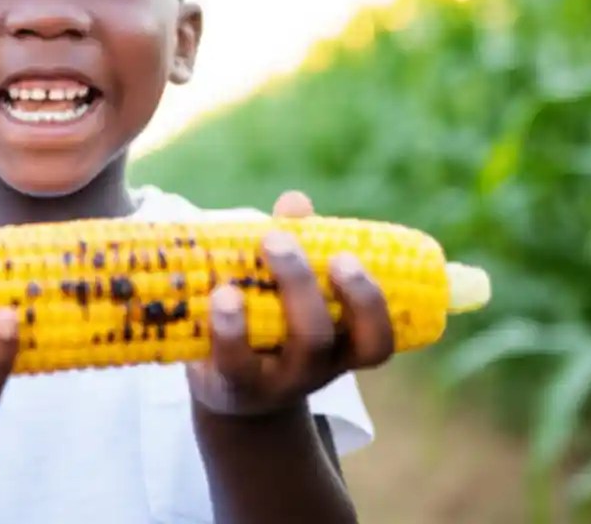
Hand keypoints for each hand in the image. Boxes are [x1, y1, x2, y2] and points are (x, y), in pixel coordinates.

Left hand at [186, 191, 394, 415]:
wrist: (231, 387)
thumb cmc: (273, 323)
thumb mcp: (288, 288)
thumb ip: (296, 244)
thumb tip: (295, 202)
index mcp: (342, 346)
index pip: (376, 341)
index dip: (368, 304)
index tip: (344, 256)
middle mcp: (314, 370)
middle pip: (317, 337)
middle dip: (299, 285)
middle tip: (277, 240)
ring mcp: (274, 382)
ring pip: (268, 359)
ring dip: (255, 314)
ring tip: (230, 286)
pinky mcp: (234, 385)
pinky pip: (232, 363)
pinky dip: (224, 329)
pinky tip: (214, 296)